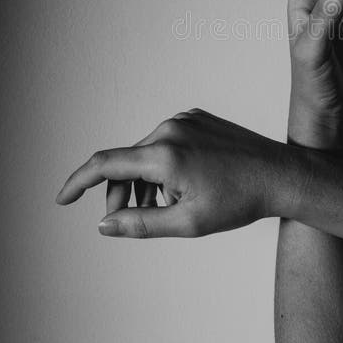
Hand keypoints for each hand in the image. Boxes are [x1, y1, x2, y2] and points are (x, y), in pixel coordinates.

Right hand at [55, 109, 291, 237]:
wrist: (282, 176)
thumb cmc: (239, 202)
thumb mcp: (187, 223)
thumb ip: (139, 224)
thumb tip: (103, 224)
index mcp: (165, 154)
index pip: (105, 164)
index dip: (77, 183)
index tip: (61, 200)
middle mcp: (171, 128)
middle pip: (126, 163)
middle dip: (121, 194)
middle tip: (130, 221)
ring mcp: (186, 120)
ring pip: (147, 154)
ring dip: (146, 182)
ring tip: (169, 208)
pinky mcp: (198, 118)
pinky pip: (167, 143)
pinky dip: (165, 167)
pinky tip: (186, 187)